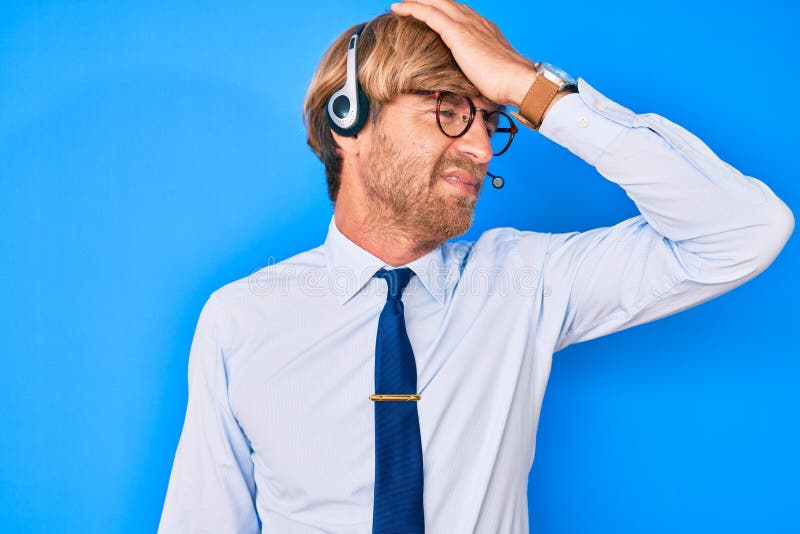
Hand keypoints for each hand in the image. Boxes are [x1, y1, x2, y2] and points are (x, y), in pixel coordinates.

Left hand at [390, 0, 536, 106]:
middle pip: (446, 3)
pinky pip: (430, 14)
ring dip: (416, 1)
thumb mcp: (491, 72)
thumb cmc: (508, 84)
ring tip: (400, 3)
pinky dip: (413, 9)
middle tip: (409, 1)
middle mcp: (476, 22)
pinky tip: (399, 9)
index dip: (442, 10)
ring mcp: (468, 25)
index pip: (459, 13)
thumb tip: (473, 83)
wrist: (518, 82)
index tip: (428, 11)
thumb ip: (479, 70)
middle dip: (427, 1)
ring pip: (436, 3)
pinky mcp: (458, 33)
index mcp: (484, 29)